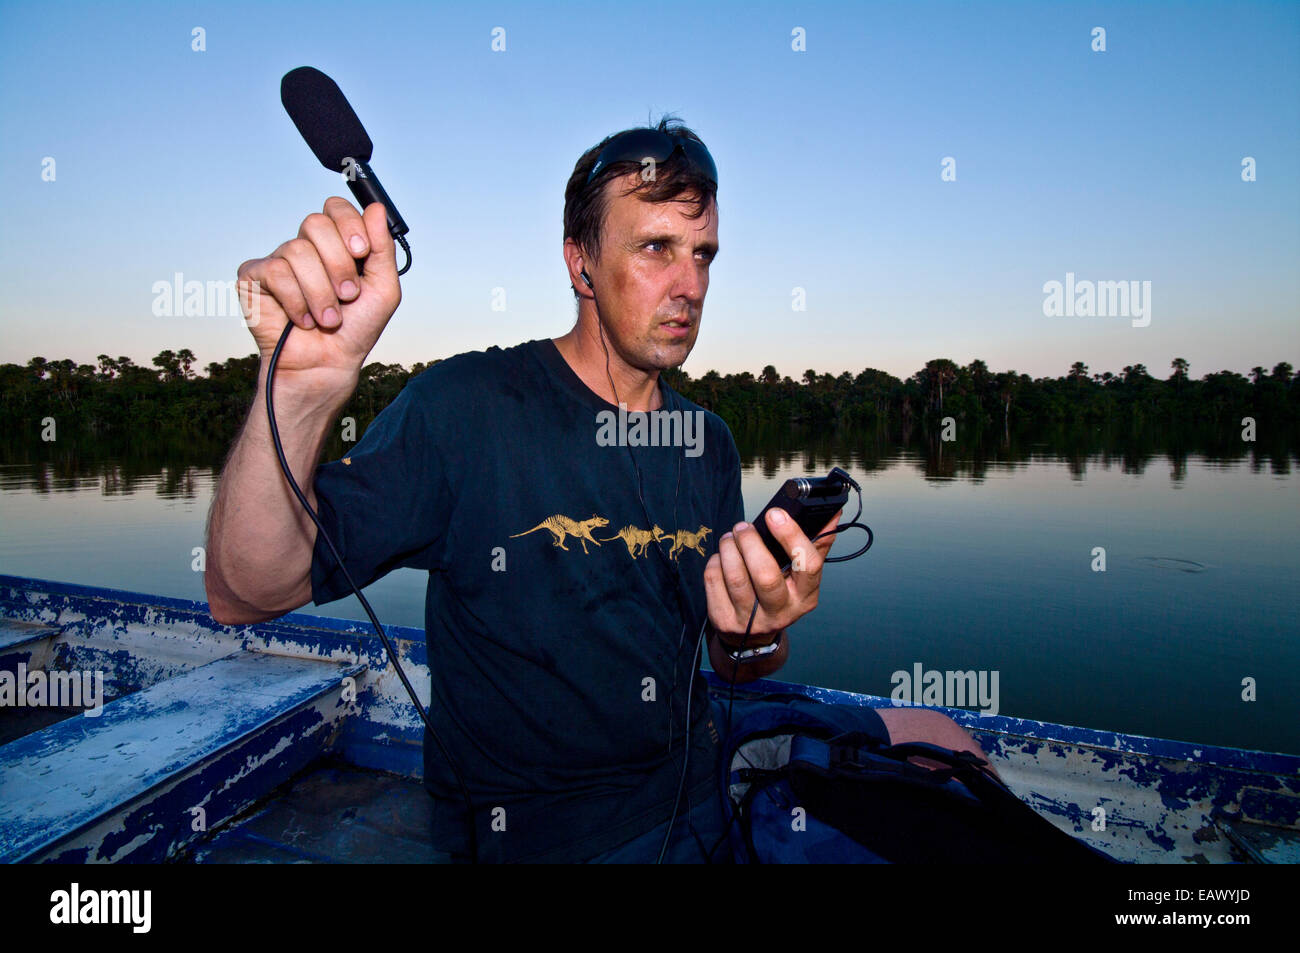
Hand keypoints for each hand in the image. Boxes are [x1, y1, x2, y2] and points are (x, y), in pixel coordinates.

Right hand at [237, 198, 401, 388]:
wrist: (328, 364)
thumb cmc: (356, 328)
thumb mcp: (383, 289)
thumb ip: (383, 248)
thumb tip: (375, 208)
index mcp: (335, 244)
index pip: (336, 208)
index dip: (349, 225)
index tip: (361, 253)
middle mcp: (306, 247)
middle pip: (316, 224)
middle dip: (339, 263)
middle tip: (348, 294)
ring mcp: (278, 260)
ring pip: (297, 250)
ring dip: (320, 291)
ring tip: (328, 318)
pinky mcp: (254, 277)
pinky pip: (275, 272)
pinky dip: (297, 302)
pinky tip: (303, 320)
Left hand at [704, 507, 841, 645]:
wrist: (753, 636)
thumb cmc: (780, 594)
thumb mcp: (800, 577)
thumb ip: (815, 544)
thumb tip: (832, 514)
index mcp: (805, 597)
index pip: (808, 565)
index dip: (792, 536)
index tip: (775, 515)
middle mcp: (781, 612)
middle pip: (766, 575)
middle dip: (751, 543)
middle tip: (743, 527)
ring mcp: (751, 621)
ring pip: (736, 578)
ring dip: (729, 548)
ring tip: (730, 537)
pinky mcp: (724, 621)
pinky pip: (714, 581)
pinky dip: (716, 562)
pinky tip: (721, 557)